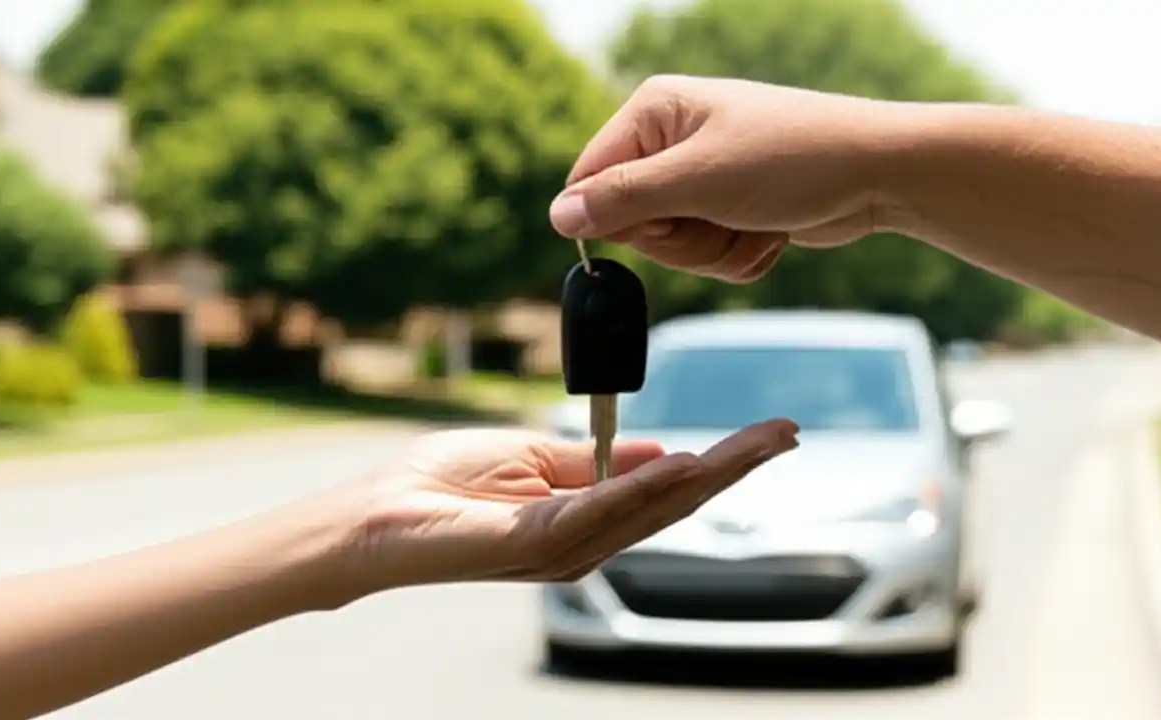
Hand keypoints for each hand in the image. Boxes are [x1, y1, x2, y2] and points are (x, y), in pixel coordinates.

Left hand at [338, 419, 798, 592]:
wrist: (373, 515)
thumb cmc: (441, 482)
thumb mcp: (531, 455)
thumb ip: (593, 459)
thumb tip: (657, 450)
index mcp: (585, 516)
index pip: (668, 488)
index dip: (721, 461)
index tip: (770, 433)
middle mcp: (585, 541)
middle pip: (676, 502)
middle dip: (734, 468)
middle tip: (788, 433)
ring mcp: (562, 548)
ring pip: (652, 508)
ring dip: (710, 474)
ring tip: (758, 443)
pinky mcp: (532, 544)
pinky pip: (599, 512)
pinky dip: (645, 487)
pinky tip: (684, 463)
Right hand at [548, 75, 904, 281]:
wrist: (879, 174)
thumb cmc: (793, 159)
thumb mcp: (698, 180)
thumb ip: (623, 200)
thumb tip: (559, 216)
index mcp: (653, 112)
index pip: (590, 182)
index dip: (619, 220)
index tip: (666, 219)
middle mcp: (672, 142)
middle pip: (632, 226)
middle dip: (683, 240)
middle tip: (724, 214)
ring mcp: (703, 179)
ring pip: (673, 251)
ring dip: (717, 251)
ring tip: (755, 219)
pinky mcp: (730, 210)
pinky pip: (710, 258)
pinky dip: (742, 256)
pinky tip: (772, 230)